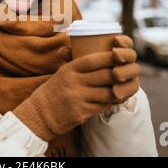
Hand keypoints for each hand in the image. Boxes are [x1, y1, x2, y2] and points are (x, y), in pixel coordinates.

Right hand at [13, 35, 139, 140]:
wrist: (40, 114)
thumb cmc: (53, 90)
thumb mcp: (62, 72)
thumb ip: (78, 65)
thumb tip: (99, 54)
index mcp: (69, 70)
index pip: (92, 60)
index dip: (108, 57)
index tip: (119, 55)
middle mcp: (73, 83)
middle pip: (104, 76)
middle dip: (119, 73)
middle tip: (127, 70)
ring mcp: (78, 99)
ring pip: (108, 92)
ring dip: (119, 89)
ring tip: (125, 85)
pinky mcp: (82, 113)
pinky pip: (103, 106)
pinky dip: (112, 101)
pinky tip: (116, 98)